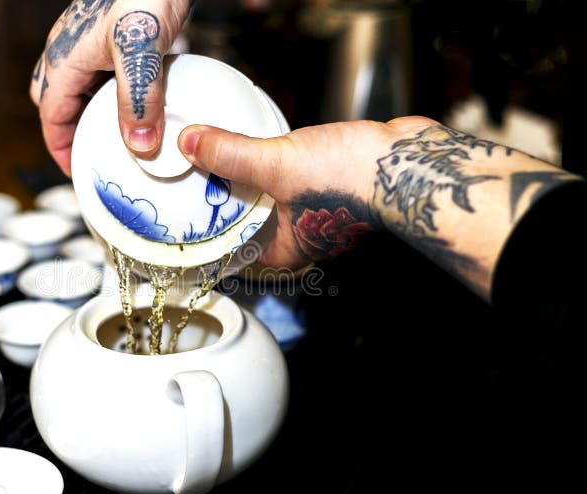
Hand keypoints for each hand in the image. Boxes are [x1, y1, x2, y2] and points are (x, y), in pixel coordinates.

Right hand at [30, 0, 191, 175]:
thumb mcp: (140, 52)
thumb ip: (138, 101)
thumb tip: (138, 146)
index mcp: (65, 60)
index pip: (51, 116)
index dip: (61, 147)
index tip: (76, 171)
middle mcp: (71, 51)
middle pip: (57, 101)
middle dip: (70, 130)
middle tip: (92, 153)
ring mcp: (90, 41)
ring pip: (80, 87)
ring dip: (93, 112)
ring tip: (116, 134)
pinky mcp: (112, 35)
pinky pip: (103, 74)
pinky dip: (113, 94)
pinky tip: (138, 100)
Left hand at [177, 116, 437, 268]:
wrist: (411, 162)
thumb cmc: (353, 180)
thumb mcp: (278, 164)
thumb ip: (232, 155)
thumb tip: (191, 143)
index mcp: (285, 250)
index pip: (233, 247)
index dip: (207, 228)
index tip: (183, 208)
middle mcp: (300, 236)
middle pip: (248, 220)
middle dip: (223, 198)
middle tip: (193, 175)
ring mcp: (317, 211)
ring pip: (269, 197)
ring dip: (249, 178)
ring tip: (219, 156)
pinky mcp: (329, 186)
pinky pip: (290, 178)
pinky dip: (274, 164)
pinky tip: (263, 145)